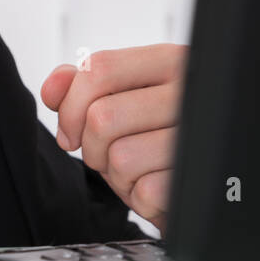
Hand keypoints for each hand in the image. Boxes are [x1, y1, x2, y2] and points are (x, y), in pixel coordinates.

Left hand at [40, 44, 186, 232]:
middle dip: (93, 148)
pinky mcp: (204, 175)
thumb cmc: (158, 139)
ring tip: (142, 169)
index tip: (70, 132)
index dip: (70, 107)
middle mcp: (190, 90)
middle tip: (112, 155)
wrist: (206, 184)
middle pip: (102, 117)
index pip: (100, 68)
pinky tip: (159, 187)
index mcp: (170, 62)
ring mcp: (202, 133)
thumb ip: (85, 87)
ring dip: (120, 176)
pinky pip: (145, 191)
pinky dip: (142, 198)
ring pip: (120, 157)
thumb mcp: (122, 103)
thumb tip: (53, 88)